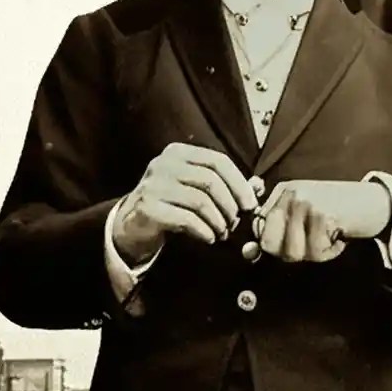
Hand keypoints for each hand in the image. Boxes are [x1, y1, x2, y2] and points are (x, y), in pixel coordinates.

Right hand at [112, 143, 259, 262]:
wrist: (132, 223)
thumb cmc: (171, 204)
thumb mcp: (195, 188)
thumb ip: (225, 184)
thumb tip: (259, 185)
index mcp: (178, 153)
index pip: (218, 161)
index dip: (239, 183)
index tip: (250, 205)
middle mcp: (163, 164)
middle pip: (210, 181)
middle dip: (230, 205)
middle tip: (235, 223)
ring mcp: (152, 185)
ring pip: (200, 201)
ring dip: (218, 221)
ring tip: (222, 232)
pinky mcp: (147, 207)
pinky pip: (186, 219)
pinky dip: (204, 231)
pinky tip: (209, 237)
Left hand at [252, 179, 391, 262]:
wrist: (379, 200)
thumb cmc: (341, 211)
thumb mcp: (305, 216)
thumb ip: (278, 232)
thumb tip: (248, 253)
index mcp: (282, 192)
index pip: (259, 229)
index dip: (268, 247)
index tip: (290, 249)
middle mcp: (289, 194)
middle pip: (269, 244)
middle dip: (289, 254)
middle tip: (312, 246)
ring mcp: (304, 203)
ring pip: (293, 252)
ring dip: (315, 253)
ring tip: (329, 238)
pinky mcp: (321, 214)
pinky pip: (316, 251)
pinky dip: (331, 251)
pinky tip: (340, 235)